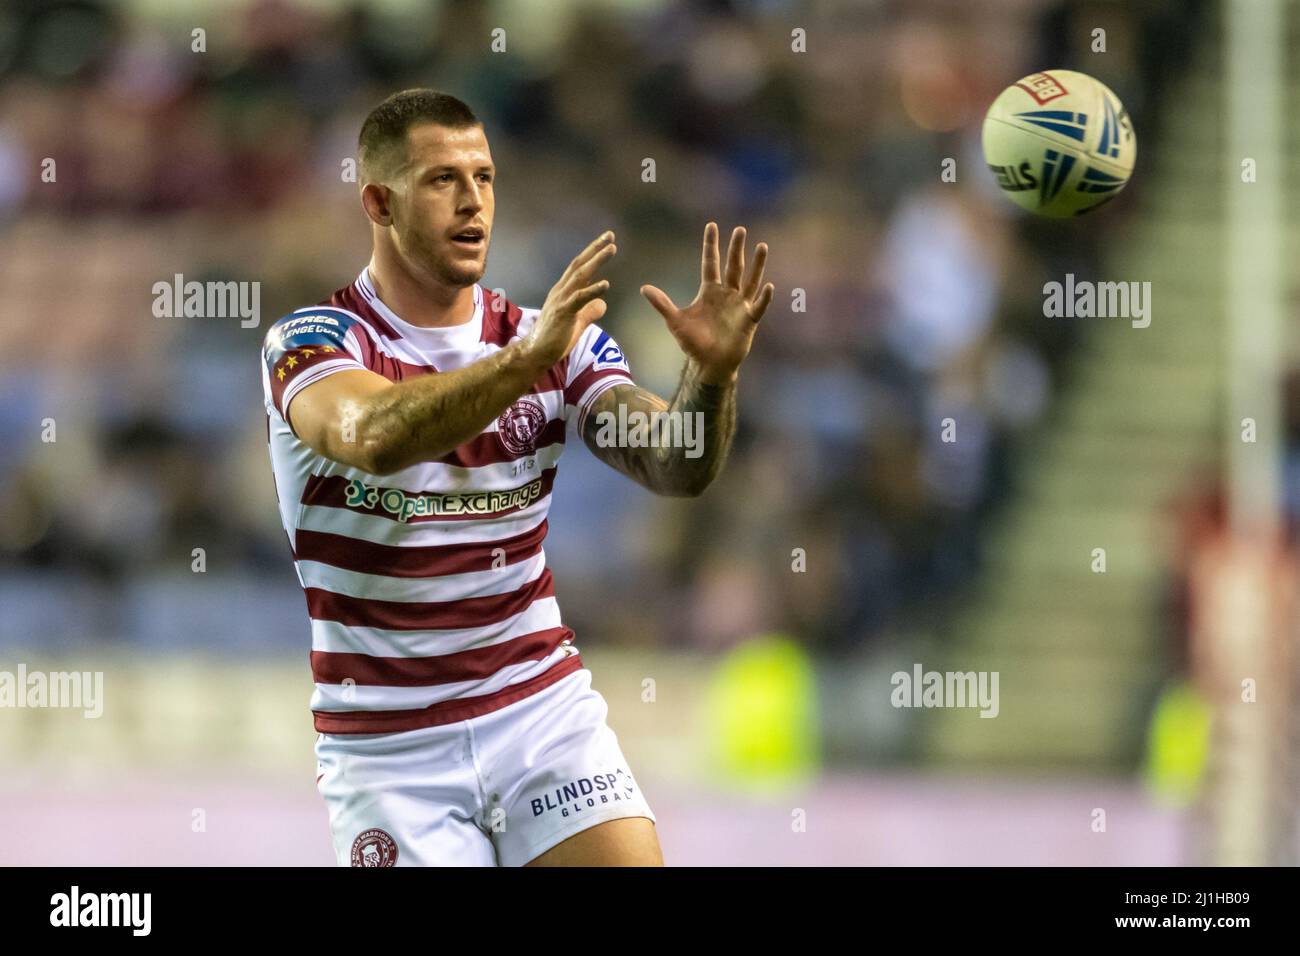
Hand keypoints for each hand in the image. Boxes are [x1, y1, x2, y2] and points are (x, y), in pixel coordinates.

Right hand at [524, 231, 616, 368]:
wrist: (535, 354)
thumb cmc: (554, 339)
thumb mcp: (576, 323)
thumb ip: (589, 312)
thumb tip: (603, 304)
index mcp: (563, 291)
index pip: (579, 268)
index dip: (592, 254)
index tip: (606, 242)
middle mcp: (560, 291)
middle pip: (579, 265)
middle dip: (595, 249)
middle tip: (610, 235)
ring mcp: (561, 300)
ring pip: (580, 275)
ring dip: (597, 261)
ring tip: (611, 249)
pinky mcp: (563, 313)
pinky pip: (579, 298)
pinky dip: (593, 290)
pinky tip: (606, 284)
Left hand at [640, 223, 773, 383]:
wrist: (709, 364)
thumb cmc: (693, 343)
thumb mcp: (675, 321)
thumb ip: (662, 304)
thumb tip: (643, 288)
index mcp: (709, 291)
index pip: (710, 263)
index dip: (710, 245)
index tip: (711, 226)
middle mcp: (727, 294)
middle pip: (732, 266)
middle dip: (735, 248)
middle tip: (740, 229)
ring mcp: (740, 306)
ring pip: (750, 281)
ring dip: (756, 265)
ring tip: (762, 246)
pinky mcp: (749, 320)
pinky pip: (758, 306)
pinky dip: (764, 297)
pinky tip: (768, 286)